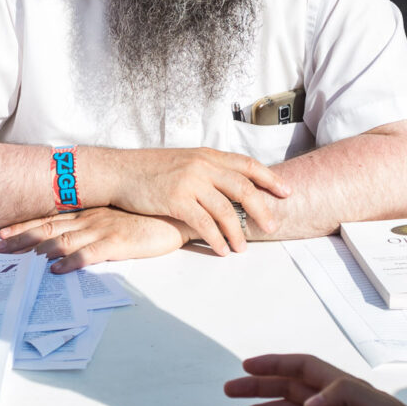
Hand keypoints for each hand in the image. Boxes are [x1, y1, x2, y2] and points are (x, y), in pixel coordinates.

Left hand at [0, 207, 190, 272]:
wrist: (176, 215)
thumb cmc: (147, 218)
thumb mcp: (115, 219)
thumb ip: (94, 227)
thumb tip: (70, 242)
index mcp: (89, 213)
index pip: (50, 218)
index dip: (24, 225)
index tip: (2, 231)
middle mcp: (91, 219)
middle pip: (48, 228)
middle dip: (20, 238)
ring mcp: (104, 229)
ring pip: (64, 240)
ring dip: (39, 250)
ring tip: (20, 260)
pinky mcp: (119, 242)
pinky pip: (91, 253)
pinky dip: (72, 261)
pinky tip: (58, 269)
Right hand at [90, 146, 289, 254]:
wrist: (120, 171)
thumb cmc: (151, 170)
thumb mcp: (184, 161)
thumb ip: (207, 170)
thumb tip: (230, 186)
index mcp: (207, 155)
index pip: (247, 165)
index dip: (269, 179)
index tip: (286, 191)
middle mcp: (202, 166)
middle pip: (243, 188)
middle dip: (261, 209)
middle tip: (272, 226)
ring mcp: (189, 182)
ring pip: (225, 209)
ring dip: (237, 232)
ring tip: (243, 248)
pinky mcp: (176, 199)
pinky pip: (204, 223)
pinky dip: (216, 239)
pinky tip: (222, 250)